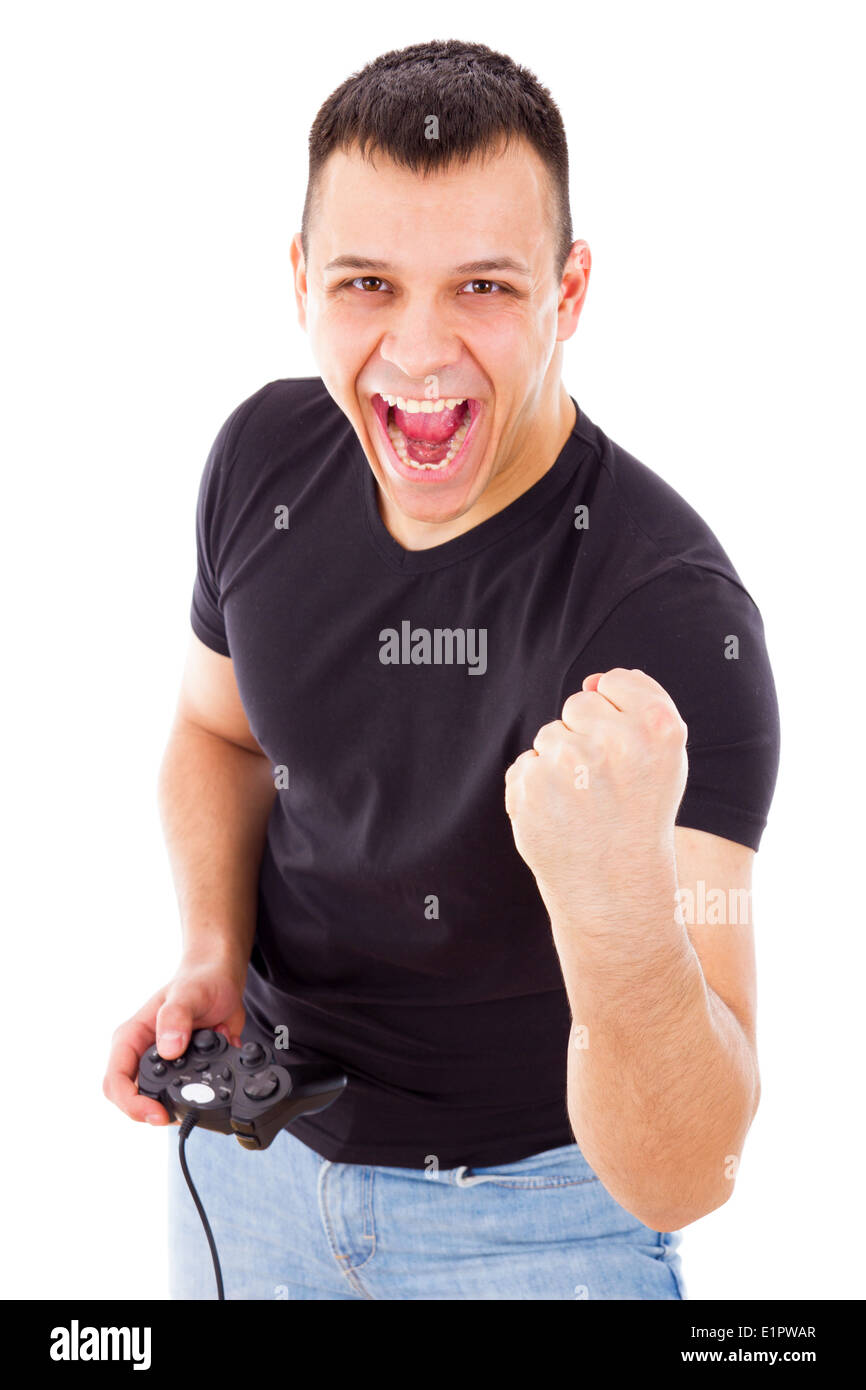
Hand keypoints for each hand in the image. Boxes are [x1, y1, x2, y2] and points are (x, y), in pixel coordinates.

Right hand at [102, 958, 246, 1124]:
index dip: (132, 1104)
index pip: (116, 1080)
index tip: (156, 1114)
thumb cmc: (199, 980)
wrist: (223, 979)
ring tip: (210, 1074)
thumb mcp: (188, 994)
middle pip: (134, 1098)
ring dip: (189, 1096)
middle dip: (156, 1111)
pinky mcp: (186, 1071)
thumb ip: (176, 1017)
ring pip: (163, 1099)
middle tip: (181, 1114)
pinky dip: (211, 1085)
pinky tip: (224, 1061)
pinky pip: (193, 1091)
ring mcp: (165, 1065)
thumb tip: (168, 1049)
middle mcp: (143, 1055)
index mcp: (132, 1038)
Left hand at [504, 668, 687, 917]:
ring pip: (549, 736)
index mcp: (659, 726)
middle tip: (603, 783)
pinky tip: (560, 817)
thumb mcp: (665, 759)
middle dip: (586, 736)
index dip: (617, 714)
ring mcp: (569, 763)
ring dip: (559, 765)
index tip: (626, 750)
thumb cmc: (641, 816)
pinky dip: (535, 790)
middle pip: (578, 705)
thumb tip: (592, 680)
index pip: (616, 681)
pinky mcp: (531, 785)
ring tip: (583, 804)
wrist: (616, 888)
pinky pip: (525, 765)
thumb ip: (640, 705)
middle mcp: (615, 741)